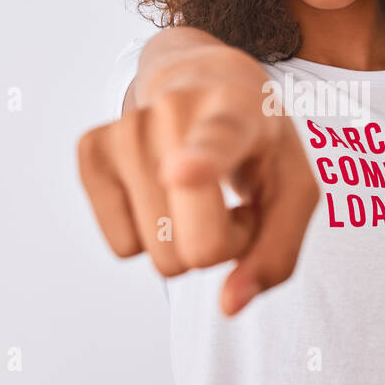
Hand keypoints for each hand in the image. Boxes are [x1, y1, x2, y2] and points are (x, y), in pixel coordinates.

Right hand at [77, 46, 319, 315]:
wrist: (201, 78)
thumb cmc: (258, 144)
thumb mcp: (294, 189)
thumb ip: (277, 254)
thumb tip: (228, 306)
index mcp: (238, 110)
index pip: (218, 141)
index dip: (201, 163)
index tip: (179, 172)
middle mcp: (175, 109)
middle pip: (196, 248)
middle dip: (220, 245)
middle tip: (227, 197)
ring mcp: (125, 127)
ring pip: (156, 254)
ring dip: (184, 239)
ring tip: (196, 188)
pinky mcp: (90, 150)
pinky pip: (122, 247)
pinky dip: (147, 236)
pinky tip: (161, 189)